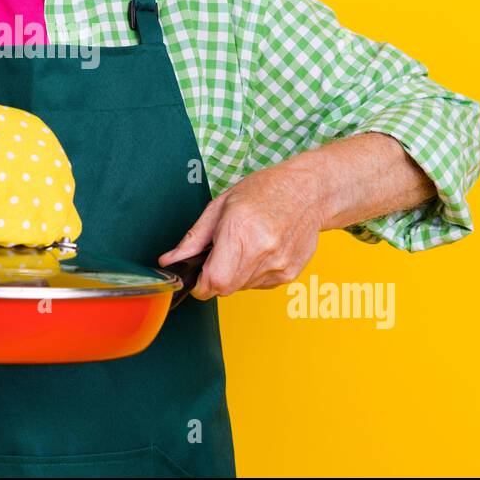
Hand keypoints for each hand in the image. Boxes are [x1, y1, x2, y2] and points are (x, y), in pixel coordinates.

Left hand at [157, 161, 326, 298]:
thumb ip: (193, 238)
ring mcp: (278, 265)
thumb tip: (170, 260)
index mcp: (240, 230)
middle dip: (215, 278)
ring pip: (241, 288)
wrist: (309, 192)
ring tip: (246, 245)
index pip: (214, 281)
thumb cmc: (266, 190)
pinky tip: (261, 250)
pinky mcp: (289, 274)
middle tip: (221, 252)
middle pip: (225, 288)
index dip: (200, 285)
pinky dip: (253, 273)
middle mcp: (262, 251)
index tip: (197, 278)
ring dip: (235, 274)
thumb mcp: (221, 205)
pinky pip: (259, 284)